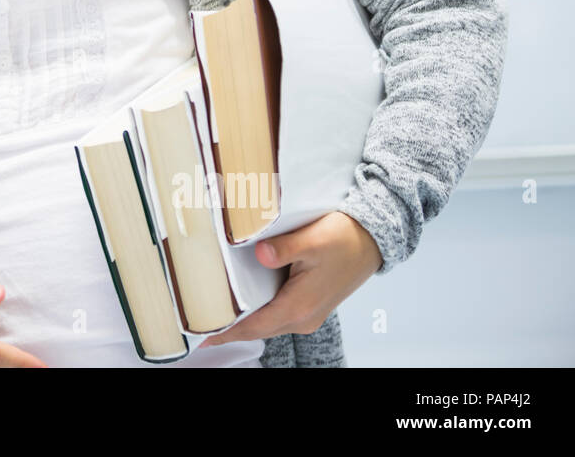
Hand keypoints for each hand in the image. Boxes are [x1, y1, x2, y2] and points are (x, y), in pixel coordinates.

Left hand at [197, 210, 381, 347]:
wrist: (373, 240)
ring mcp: (309, 314)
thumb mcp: (313, 239)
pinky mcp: (311, 306)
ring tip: (216, 313)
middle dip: (230, 329)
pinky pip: (278, 316)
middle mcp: (304, 317)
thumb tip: (259, 254)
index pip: (254, 326)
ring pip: (268, 324)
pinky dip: (259, 314)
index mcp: (300, 306)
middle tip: (200, 321)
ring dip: (244, 322)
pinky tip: (245, 302)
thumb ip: (284, 248)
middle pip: (258, 329)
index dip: (226, 332)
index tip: (202, 335)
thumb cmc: (344, 239)